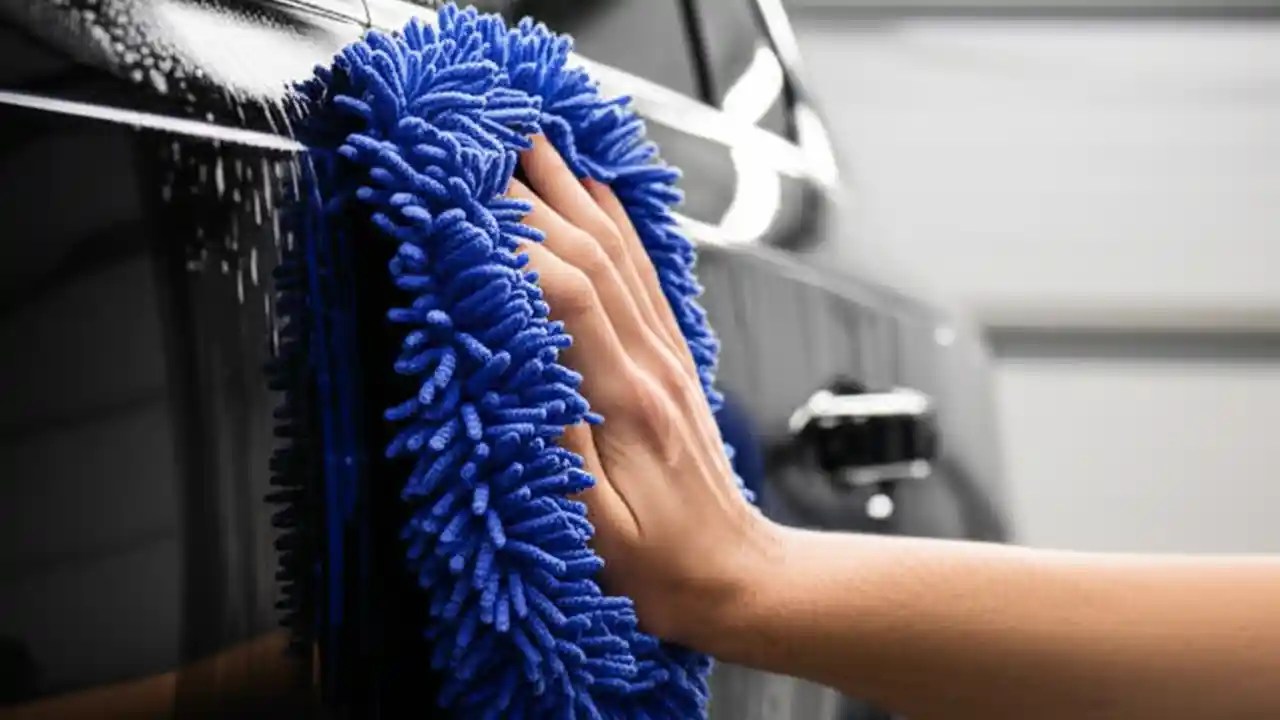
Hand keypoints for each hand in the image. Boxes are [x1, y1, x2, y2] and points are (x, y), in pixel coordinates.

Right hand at [510, 137, 776, 647]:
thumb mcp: (594, 533)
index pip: (568, 293)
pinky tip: (600, 195)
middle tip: (488, 143)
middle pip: (593, 253)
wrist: (736, 577)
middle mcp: (651, 365)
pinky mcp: (671, 364)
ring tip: (536, 143)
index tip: (471, 201)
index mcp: (626, 403)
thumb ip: (558, 451)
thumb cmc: (660, 570)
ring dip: (576, 192)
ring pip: (621, 253)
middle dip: (538, 193)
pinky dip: (618, 224)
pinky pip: (646, 276)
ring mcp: (667, 359)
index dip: (519, 241)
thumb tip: (521, 371)